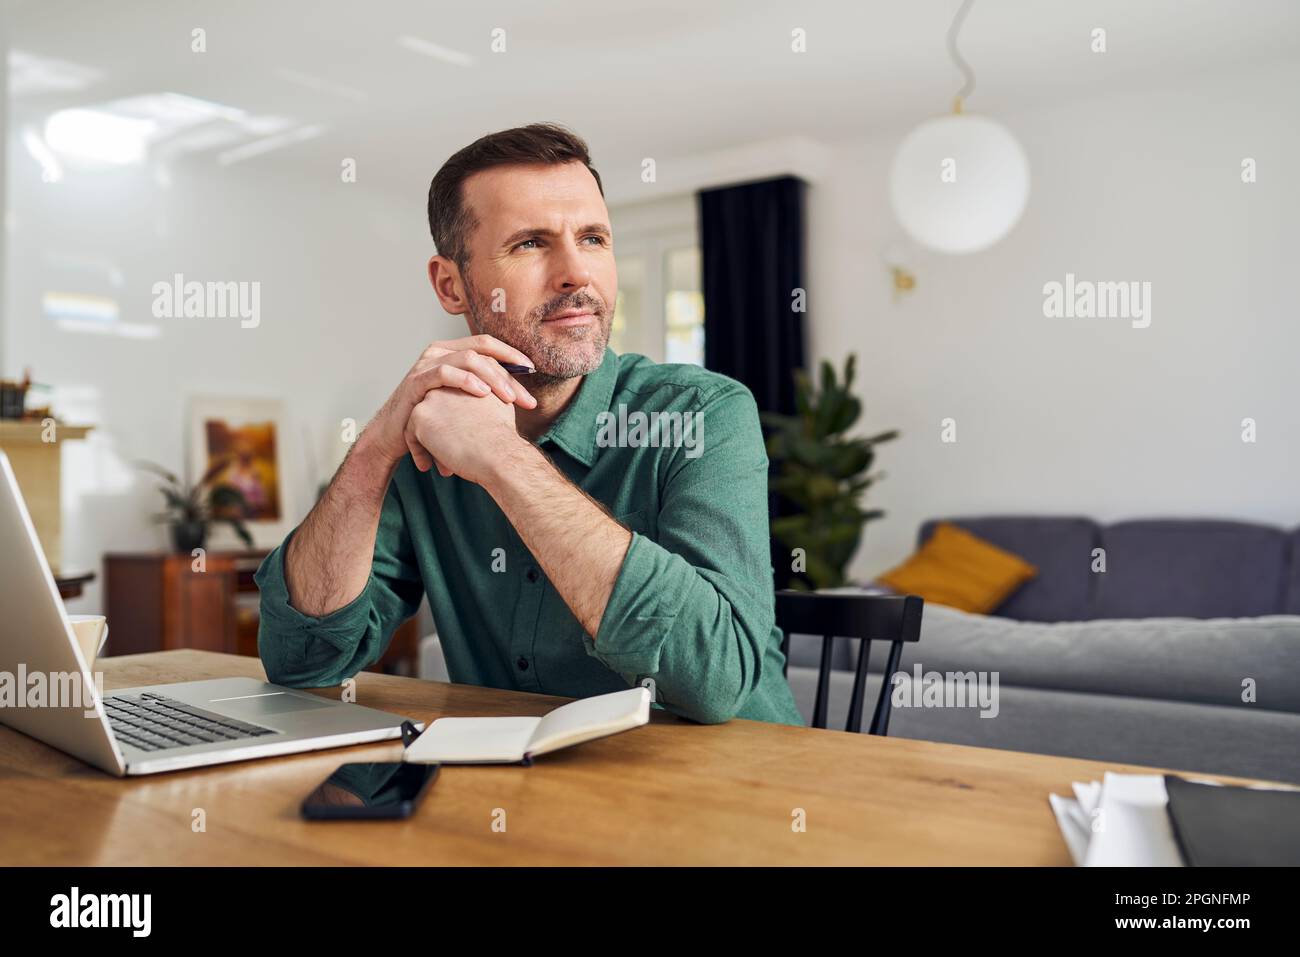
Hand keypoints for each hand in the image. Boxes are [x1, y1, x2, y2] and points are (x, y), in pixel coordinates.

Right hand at [360, 335, 536, 468]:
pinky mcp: (416, 380)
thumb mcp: (460, 401)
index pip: (488, 345)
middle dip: (509, 374)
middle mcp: (439, 352)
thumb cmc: (432, 417)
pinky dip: (466, 380)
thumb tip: (517, 392)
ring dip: (493, 378)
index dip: (512, 356)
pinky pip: (444, 372)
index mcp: (452, 352)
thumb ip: (483, 390)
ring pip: (468, 359)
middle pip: (483, 352)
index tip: (533, 372)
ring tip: (509, 399)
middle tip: (526, 399)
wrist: (397, 435)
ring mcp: (426, 364)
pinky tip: (483, 393)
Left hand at [406, 387, 526, 484]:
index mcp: (466, 378)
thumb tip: (490, 402)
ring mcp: (430, 398)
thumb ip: (490, 396)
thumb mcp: (501, 404)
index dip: (452, 419)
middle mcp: (446, 383)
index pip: (450, 397)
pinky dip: (417, 451)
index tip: (457, 438)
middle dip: (438, 430)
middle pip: (434, 407)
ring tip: (431, 463)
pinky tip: (425, 467)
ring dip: (425, 442)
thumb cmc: (504, 436)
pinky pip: (410, 435)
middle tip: (443, 451)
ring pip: (420, 421)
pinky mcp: (419, 416)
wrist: (498, 452)